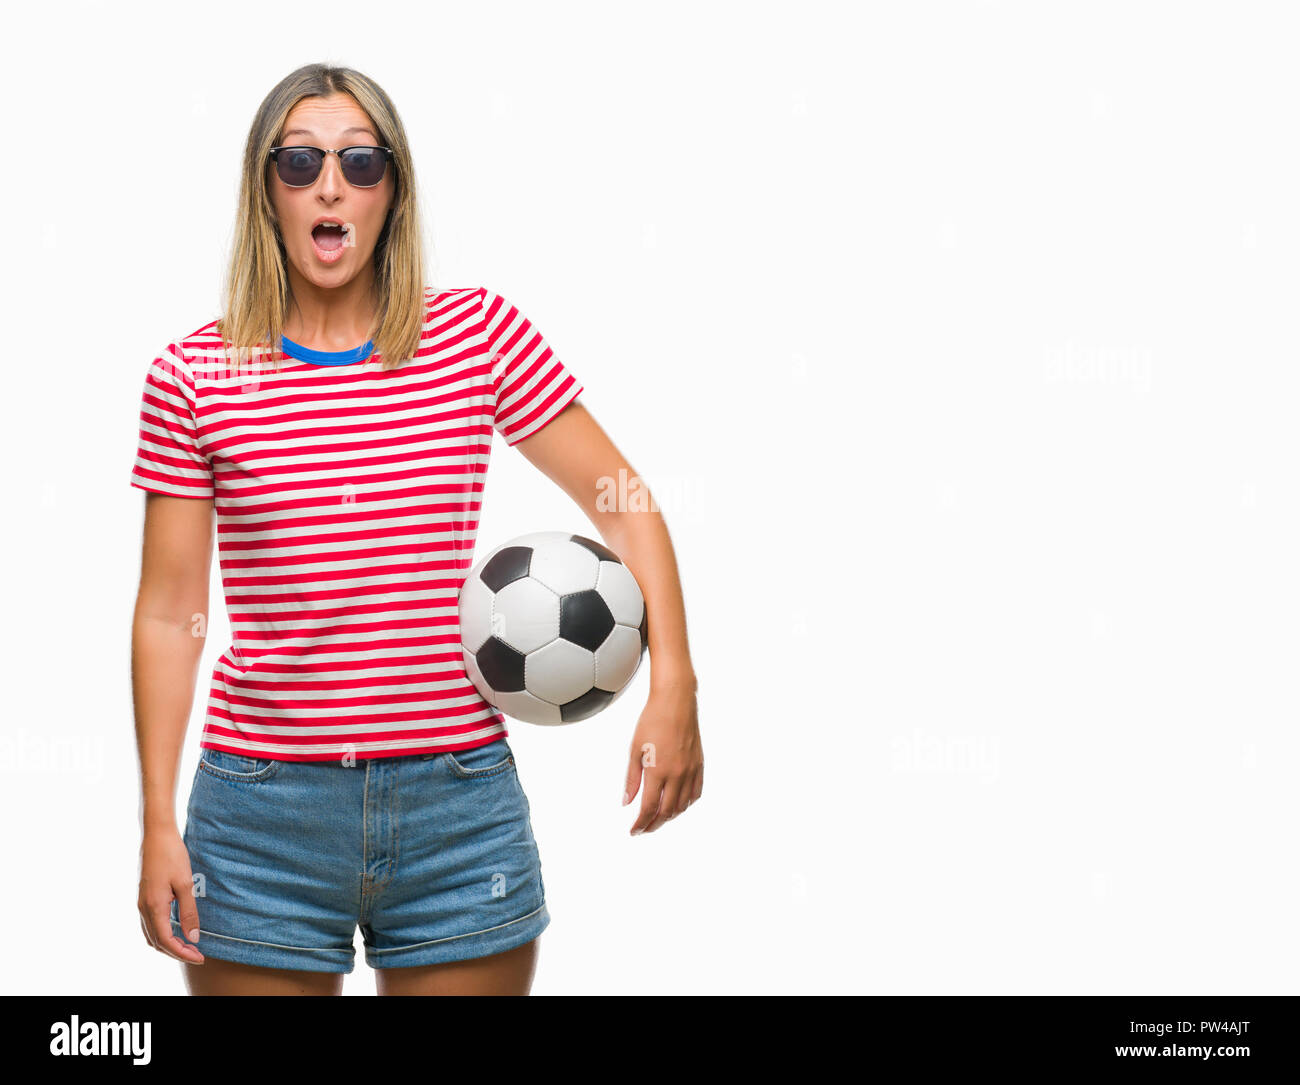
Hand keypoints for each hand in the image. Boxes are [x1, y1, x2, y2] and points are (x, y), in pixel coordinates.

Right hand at [138, 827, 204, 963]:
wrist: (156, 835)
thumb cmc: (172, 856)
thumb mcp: (186, 884)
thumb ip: (189, 912)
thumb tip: (193, 938)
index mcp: (154, 907)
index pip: (167, 941)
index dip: (183, 953)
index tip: (200, 958)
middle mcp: (144, 909)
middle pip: (157, 942)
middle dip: (176, 952)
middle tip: (198, 955)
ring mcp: (141, 903)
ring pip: (151, 935)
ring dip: (168, 944)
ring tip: (188, 946)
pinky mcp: (144, 897)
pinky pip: (150, 924)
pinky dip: (162, 934)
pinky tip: (176, 930)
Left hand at [623, 682, 702, 834]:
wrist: (676, 702)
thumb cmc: (652, 721)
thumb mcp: (634, 750)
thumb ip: (632, 779)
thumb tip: (627, 802)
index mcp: (658, 770)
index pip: (649, 808)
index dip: (641, 823)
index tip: (634, 830)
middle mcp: (677, 774)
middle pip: (666, 812)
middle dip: (654, 824)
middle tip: (644, 828)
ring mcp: (690, 770)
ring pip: (682, 806)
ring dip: (669, 816)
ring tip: (658, 818)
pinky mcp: (699, 765)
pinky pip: (696, 793)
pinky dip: (686, 804)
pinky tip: (677, 805)